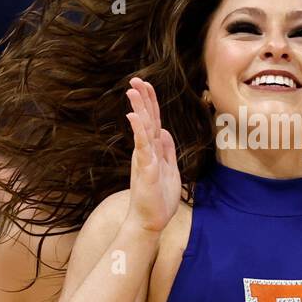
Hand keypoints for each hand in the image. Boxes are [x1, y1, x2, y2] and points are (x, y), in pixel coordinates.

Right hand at [124, 77, 180, 233]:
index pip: (154, 121)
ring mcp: (144, 159)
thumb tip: (166, 132)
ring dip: (139, 109)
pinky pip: (142, 147)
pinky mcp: (145, 169)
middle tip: (134, 79)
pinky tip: (133, 117)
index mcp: (153, 150)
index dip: (151, 103)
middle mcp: (147, 151)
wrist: (150, 221)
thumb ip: (167, 150)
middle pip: (146, 120)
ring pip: (143, 129)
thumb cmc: (158, 198)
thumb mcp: (169, 169)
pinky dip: (138, 131)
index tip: (146, 84)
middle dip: (142, 99)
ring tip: (132, 91)